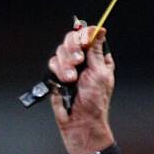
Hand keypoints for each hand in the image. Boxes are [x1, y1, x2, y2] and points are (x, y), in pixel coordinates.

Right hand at [47, 19, 115, 153]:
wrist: (81, 122)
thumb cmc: (95, 102)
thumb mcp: (100, 73)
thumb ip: (96, 50)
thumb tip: (100, 30)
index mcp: (96, 58)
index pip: (89, 35)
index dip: (85, 34)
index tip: (85, 41)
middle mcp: (82, 60)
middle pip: (72, 39)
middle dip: (73, 49)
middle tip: (78, 61)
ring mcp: (68, 67)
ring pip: (60, 51)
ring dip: (66, 64)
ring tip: (72, 79)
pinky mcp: (57, 76)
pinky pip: (53, 63)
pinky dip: (58, 71)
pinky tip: (65, 82)